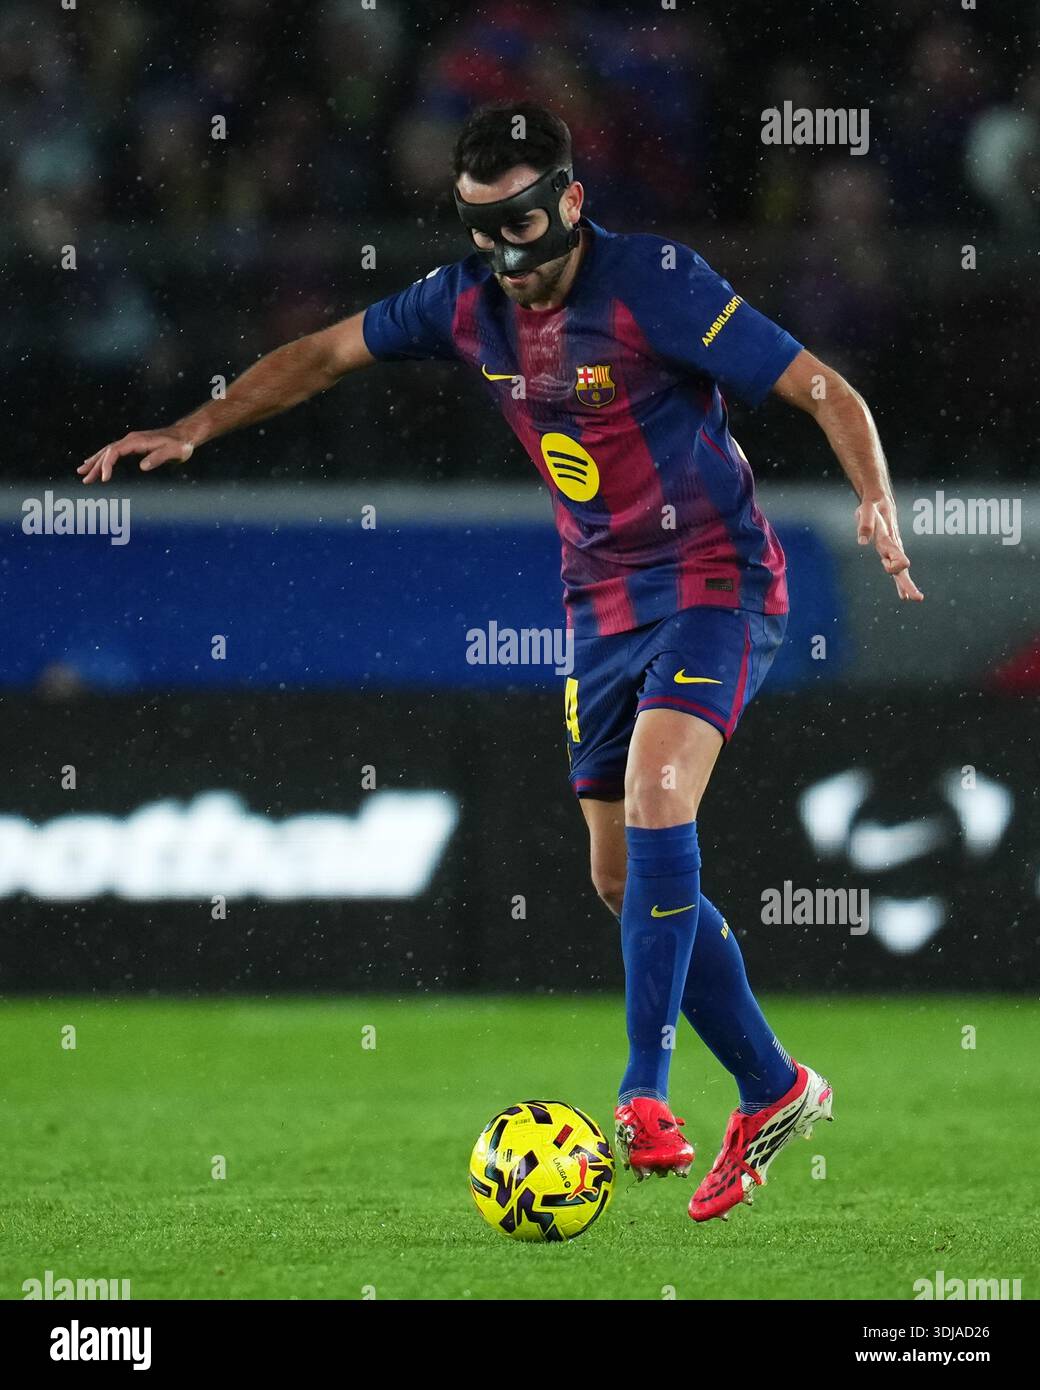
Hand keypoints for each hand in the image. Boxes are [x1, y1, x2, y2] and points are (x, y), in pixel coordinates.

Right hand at [78, 428, 195, 483]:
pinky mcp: (134, 445)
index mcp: (137, 441)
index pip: (115, 452)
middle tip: (84, 478)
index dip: (107, 464)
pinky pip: (114, 452)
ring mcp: (131, 441)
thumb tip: (142, 466)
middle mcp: (131, 439)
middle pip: (107, 451)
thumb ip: (158, 458)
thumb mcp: (174, 452)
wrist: (185, 435)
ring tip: (83, 471)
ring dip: (96, 461)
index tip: (104, 479)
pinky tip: (98, 464)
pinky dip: (104, 458)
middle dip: (95, 465)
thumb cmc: (181, 444)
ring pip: (108, 451)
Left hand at [855, 493, 922, 601]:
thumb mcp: (866, 512)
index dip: (895, 564)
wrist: (880, 501)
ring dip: (907, 586)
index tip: (885, 563)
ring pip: (901, 572)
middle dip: (908, 584)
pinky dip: (900, 582)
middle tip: (918, 598)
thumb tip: (862, 542)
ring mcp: (893, 551)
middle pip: (902, 569)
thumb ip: (865, 524)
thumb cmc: (872, 507)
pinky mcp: (890, 552)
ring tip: (912, 598)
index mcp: (888, 540)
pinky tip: (903, 595)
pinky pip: (896, 570)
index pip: (897, 556)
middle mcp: (893, 547)